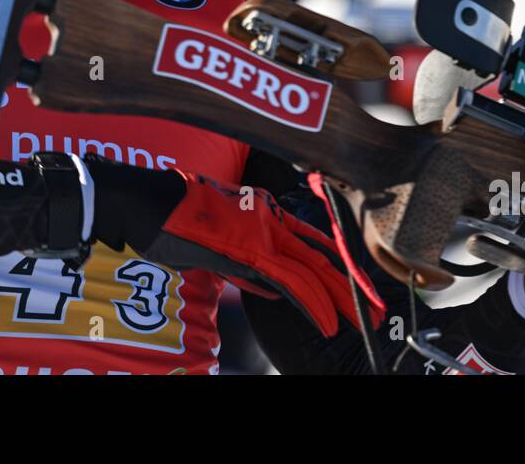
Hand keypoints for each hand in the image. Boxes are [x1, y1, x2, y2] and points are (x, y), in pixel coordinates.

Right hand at [85, 155, 385, 336]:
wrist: (146, 202)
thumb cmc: (170, 219)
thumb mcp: (213, 242)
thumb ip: (245, 263)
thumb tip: (266, 286)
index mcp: (265, 213)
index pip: (314, 243)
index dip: (339, 267)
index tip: (358, 287)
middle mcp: (271, 219)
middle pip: (324, 257)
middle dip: (353, 286)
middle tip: (378, 310)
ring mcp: (263, 233)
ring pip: (316, 271)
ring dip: (342, 300)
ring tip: (363, 323)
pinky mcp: (250, 250)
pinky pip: (291, 281)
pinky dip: (313, 304)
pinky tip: (328, 322)